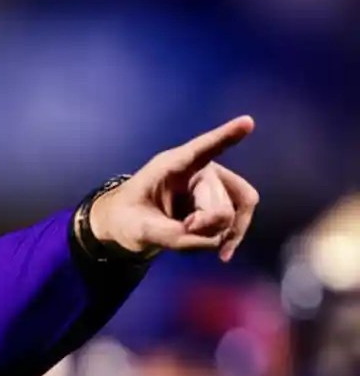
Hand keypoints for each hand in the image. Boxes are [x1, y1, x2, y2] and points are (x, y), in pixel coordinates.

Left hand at [89, 116, 258, 261]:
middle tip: (186, 231)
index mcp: (171, 165)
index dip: (225, 136)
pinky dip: (227, 239)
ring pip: (235, 212)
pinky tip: (221, 253)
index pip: (202, 149)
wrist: (130, 225)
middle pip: (222, 202)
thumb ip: (170, 235)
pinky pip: (236, 223)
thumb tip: (213, 241)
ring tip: (190, 239)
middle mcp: (200, 171)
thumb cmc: (128, 218)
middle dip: (208, 225)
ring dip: (217, 233)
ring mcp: (213, 187)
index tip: (247, 122)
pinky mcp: (221, 203)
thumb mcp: (138, 230)